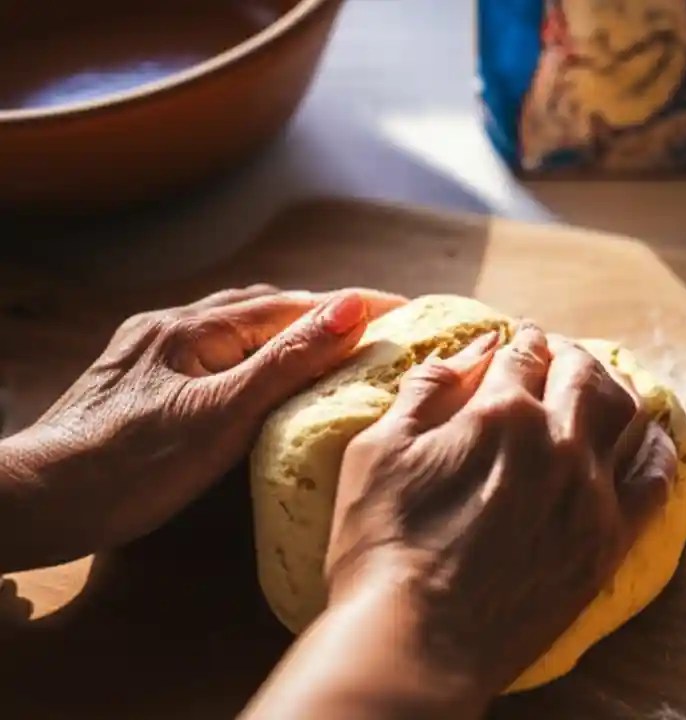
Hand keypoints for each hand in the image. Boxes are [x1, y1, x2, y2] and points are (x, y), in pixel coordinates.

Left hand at [0, 285, 404, 570]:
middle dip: (326, 312)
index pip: (296, 305)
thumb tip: (349, 307)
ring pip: (236, 327)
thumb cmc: (131, 467)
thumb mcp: (222, 416)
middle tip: (380, 330)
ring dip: (289, 329)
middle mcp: (174, 326)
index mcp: (198, 328)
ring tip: (332, 347)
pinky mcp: (137, 379)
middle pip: (266, 307)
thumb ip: (288, 361)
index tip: (410, 309)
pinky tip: (260, 375)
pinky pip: (213, 349)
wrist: (38, 501)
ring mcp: (151, 351)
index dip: (354, 306)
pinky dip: (254, 351)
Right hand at [328, 323, 675, 695]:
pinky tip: (650, 442)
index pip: (524, 353)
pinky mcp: (611, 539)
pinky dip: (656, 451)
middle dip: (570, 354)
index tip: (523, 340)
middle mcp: (557, 440)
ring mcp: (591, 490)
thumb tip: (476, 346)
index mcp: (500, 411)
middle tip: (559, 355)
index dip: (523, 341)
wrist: (417, 644)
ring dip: (615, 388)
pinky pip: (655, 479)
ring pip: (627, 413)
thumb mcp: (377, 451)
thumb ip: (428, 388)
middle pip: (583, 373)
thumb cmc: (382, 547)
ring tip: (602, 388)